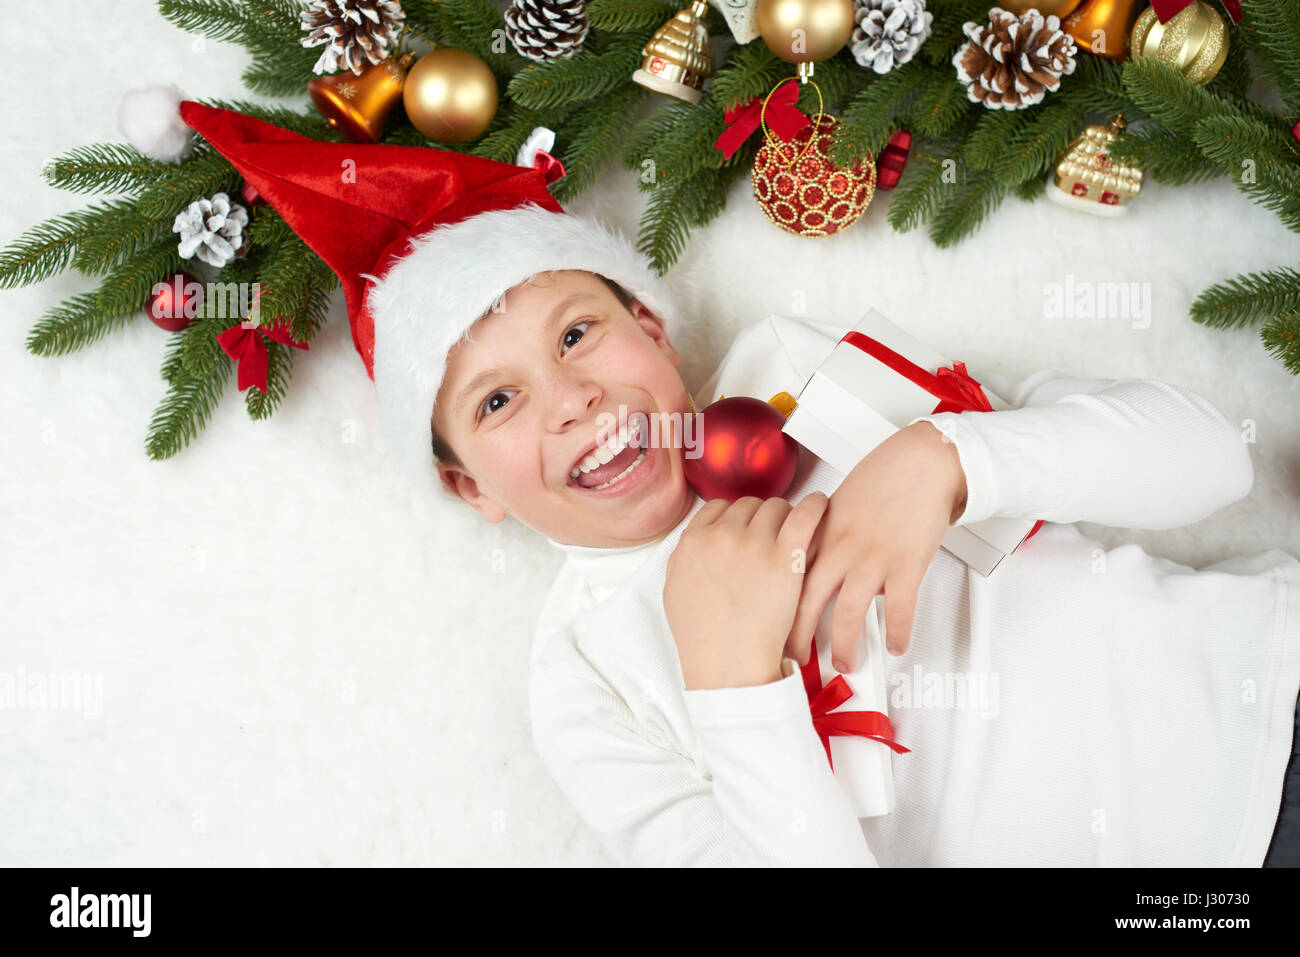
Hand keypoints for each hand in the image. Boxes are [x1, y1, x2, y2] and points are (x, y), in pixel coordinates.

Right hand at [664, 493, 828, 690]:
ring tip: (795, 532)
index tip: (745, 527)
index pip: (718, 508)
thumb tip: (694, 546)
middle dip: (761, 519)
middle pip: (749, 506)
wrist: (728, 664)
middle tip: (771, 537)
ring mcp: (755, 543)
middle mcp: (723, 535)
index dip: (734, 517)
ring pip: (777, 507)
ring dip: (786, 517)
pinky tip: (820, 506)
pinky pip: (806, 513)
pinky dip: (815, 504)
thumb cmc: (704, 637)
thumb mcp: (675, 591)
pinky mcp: (786, 556)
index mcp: (694, 541)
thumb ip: (684, 559)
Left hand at [785, 421, 966, 671]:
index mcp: (821, 535)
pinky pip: (899, 609)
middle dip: (798, 637)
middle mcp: (840, 549)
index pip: (787, 578)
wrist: (920, 462)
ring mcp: (873, 559)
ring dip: (845, 645)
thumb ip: (822, 537)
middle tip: (794, 660)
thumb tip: (810, 563)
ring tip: (845, 664)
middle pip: (808, 602)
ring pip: (849, 613)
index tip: (768, 627)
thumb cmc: (882, 479)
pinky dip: (897, 632)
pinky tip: (896, 645)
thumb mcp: (838, 506)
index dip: (775, 607)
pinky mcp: (906, 565)